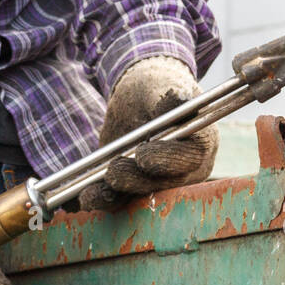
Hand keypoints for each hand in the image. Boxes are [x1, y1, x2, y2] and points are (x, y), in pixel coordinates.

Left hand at [79, 55, 217, 209]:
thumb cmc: (156, 88)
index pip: (191, 157)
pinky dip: (101, 199)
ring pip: (140, 196)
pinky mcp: (137, 189)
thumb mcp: (161, 84)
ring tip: (91, 194)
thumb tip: (177, 98)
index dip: (168, 160)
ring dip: (115, 197)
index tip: (143, 156)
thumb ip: (169, 96)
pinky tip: (83, 197)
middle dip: (137, 181)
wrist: (138, 100)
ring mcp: (161, 183)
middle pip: (165, 184)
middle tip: (113, 172)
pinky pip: (121, 200)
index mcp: (201, 142)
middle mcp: (186, 169)